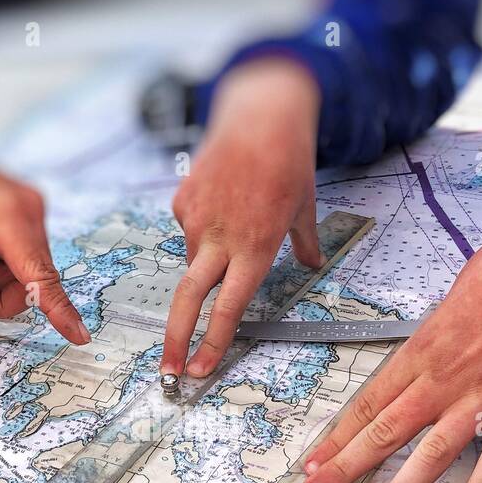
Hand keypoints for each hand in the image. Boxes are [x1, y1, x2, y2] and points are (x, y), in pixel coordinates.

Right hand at [163, 58, 322, 376]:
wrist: (260, 111)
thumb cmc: (289, 160)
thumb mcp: (306, 207)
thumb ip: (304, 243)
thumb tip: (312, 264)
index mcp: (255, 248)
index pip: (228, 308)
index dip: (213, 343)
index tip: (199, 370)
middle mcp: (221, 238)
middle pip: (188, 299)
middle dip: (176, 340)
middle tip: (168, 371)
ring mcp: (196, 218)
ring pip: (194, 261)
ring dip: (207, 263)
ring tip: (235, 225)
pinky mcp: (182, 200)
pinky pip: (188, 231)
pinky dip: (202, 231)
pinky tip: (222, 203)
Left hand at [299, 200, 481, 482]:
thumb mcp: (446, 309)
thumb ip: (425, 351)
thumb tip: (405, 380)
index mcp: (420, 353)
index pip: (368, 405)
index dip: (337, 439)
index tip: (313, 463)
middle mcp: (444, 380)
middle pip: (385, 432)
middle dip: (346, 468)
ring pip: (431, 454)